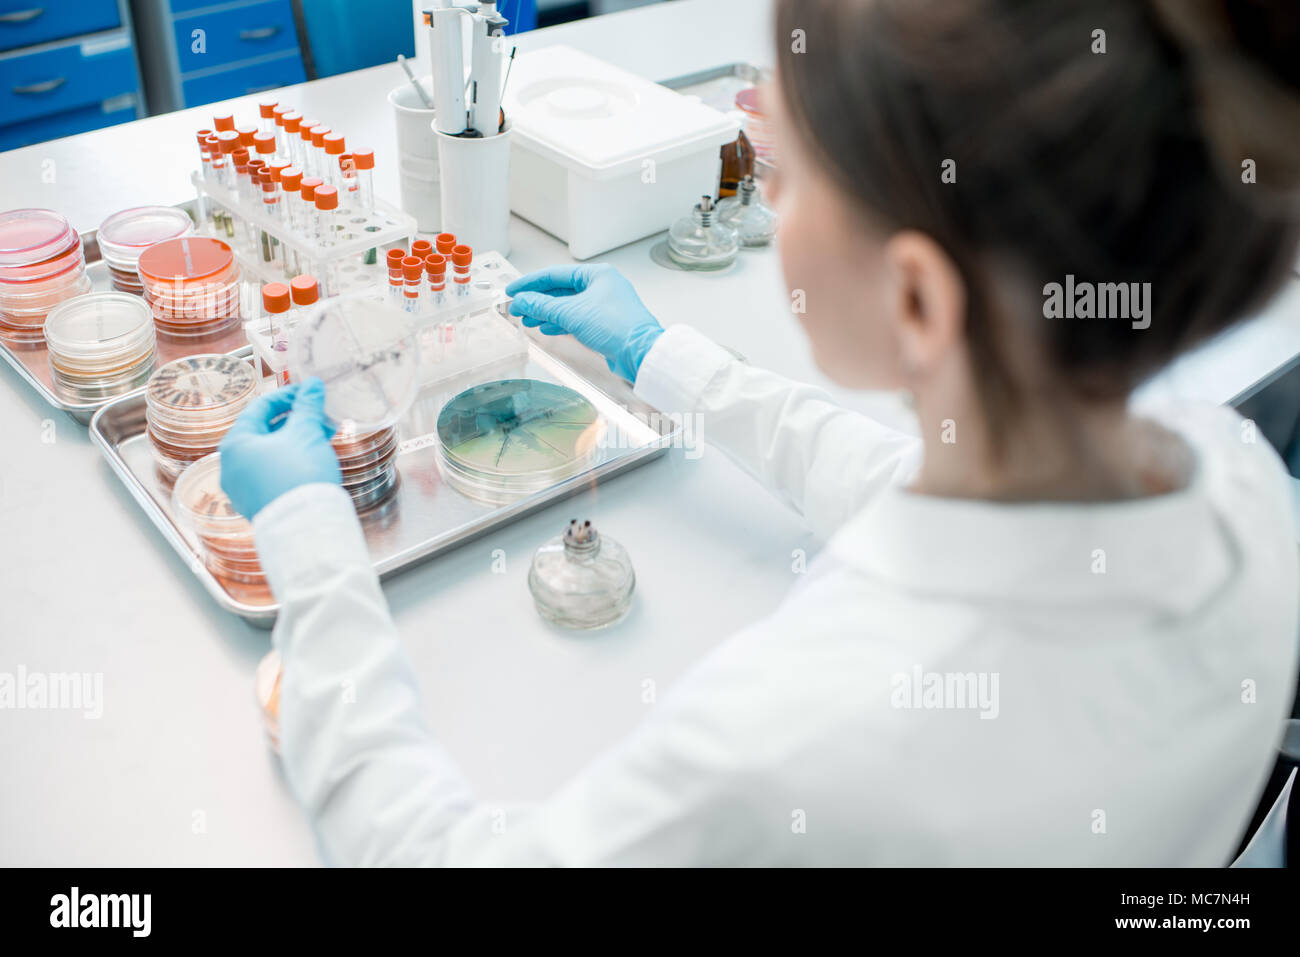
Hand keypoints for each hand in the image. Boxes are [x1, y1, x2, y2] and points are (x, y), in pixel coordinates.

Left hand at [219, 378, 341, 519]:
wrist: (304, 527)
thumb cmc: (299, 475)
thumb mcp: (306, 433)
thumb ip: (307, 406)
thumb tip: (312, 385)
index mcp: (236, 443)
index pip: (261, 407)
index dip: (289, 396)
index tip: (310, 393)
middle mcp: (231, 466)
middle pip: (264, 432)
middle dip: (296, 422)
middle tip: (322, 419)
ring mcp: (241, 489)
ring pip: (268, 455)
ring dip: (295, 443)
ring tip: (321, 440)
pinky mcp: (256, 506)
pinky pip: (271, 476)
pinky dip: (289, 464)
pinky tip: (311, 463)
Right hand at [506, 264, 663, 381]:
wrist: (640, 353)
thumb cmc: (617, 327)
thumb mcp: (571, 313)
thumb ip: (542, 306)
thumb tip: (522, 301)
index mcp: (597, 274)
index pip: (555, 274)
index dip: (530, 283)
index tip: (513, 290)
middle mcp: (602, 286)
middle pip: (560, 290)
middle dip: (537, 301)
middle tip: (518, 308)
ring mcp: (604, 305)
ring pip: (568, 306)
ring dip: (546, 313)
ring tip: (527, 320)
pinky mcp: (605, 324)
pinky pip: (576, 318)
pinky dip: (560, 323)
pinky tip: (547, 328)